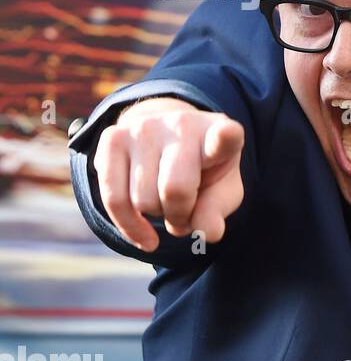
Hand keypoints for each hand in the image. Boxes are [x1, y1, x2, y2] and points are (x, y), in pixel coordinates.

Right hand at [92, 97, 244, 250]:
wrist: (168, 139)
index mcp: (219, 133)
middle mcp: (182, 124)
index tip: (228, 134)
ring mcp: (144, 127)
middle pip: (174, 190)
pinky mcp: (112, 138)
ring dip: (156, 215)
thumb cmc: (204, 171)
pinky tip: (145, 236)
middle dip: (180, 215)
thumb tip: (207, 233)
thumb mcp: (222, 191)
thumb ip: (217, 211)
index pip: (224, 135)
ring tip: (167, 203)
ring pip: (142, 200)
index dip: (226, 136)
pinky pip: (113, 199)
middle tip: (186, 211)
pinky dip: (130, 227)